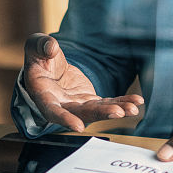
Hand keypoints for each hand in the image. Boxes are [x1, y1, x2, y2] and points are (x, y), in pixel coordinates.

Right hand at [23, 33, 143, 131]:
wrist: (48, 66)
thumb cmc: (38, 56)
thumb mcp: (35, 46)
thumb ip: (41, 46)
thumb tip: (51, 46)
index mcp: (43, 95)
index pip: (53, 111)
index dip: (65, 119)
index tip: (78, 127)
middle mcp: (61, 105)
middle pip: (82, 113)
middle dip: (101, 114)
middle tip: (118, 112)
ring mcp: (77, 104)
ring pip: (98, 110)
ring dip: (116, 110)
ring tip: (133, 109)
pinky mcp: (90, 100)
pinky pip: (108, 103)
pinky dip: (122, 102)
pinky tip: (136, 101)